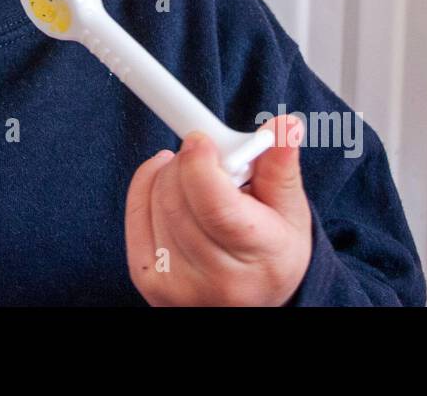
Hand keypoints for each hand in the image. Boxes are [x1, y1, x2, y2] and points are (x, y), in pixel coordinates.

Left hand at [125, 114, 312, 305]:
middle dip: (187, 163)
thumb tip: (284, 127)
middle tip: (206, 155)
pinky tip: (166, 180)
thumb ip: (281, 167)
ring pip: (156, 202)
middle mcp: (218, 279)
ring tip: (195, 177)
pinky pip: (136, 213)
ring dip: (169, 174)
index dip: (200, 165)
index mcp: (260, 256)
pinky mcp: (149, 279)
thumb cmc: (273, 249)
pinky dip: (147, 186)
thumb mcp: (290, 211)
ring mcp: (178, 284)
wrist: (254, 300)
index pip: (215, 206)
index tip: (201, 141)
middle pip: (179, 200)